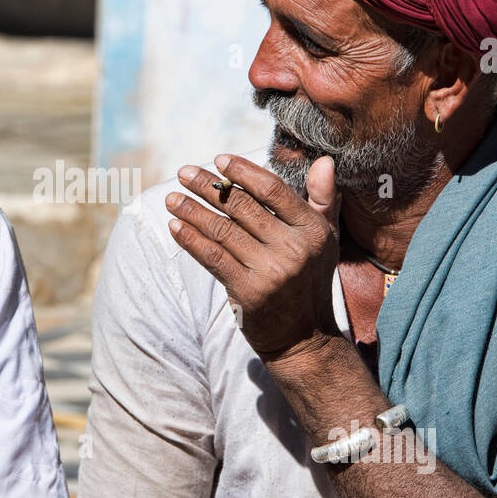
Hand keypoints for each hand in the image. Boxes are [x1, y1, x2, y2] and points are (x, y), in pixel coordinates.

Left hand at [165, 153, 341, 360]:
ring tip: (171, 197)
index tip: (219, 159)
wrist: (304, 338)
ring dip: (192, 210)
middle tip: (185, 172)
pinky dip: (190, 239)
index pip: (273, 190)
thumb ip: (323, 199)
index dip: (243, 171)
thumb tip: (324, 160)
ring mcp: (270, 271)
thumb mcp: (325, 240)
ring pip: (222, 230)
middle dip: (208, 186)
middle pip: (241, 207)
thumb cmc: (309, 280)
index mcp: (312, 230)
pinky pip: (212, 257)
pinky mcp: (247, 291)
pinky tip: (175, 226)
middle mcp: (293, 248)